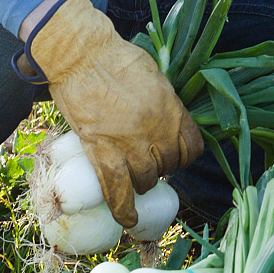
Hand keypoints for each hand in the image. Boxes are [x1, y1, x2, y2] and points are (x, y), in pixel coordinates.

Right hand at [29, 0, 202, 225]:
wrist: (80, 54)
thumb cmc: (115, 58)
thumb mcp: (155, 78)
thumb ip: (165, 104)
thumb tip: (167, 123)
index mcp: (173, 110)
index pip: (192, 149)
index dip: (182, 155)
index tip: (171, 154)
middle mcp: (157, 130)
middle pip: (168, 166)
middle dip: (159, 166)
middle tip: (144, 159)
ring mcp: (131, 143)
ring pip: (146, 180)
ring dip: (141, 182)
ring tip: (131, 175)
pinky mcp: (102, 150)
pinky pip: (117, 190)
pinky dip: (123, 208)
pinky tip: (128, 218)